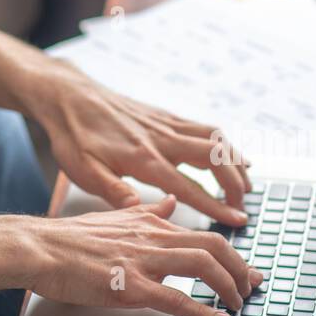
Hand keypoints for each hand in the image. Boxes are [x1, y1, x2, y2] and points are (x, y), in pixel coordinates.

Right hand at [27, 194, 263, 315]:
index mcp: (148, 223)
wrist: (37, 246)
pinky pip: (177, 298)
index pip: (201, 234)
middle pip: (213, 246)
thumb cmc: (66, 238)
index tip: (247, 269)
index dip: (232, 253)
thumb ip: (146, 211)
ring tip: (238, 304)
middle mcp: (152, 237)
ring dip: (229, 287)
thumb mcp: (112, 216)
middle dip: (240, 269)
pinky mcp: (130, 285)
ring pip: (203, 266)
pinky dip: (203, 312)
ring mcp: (142, 260)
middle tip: (251, 287)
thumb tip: (171, 203)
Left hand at [29, 58, 253, 226]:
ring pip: (215, 139)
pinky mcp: (164, 114)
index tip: (237, 220)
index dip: (216, 206)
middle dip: (235, 184)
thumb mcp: (83, 170)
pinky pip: (203, 127)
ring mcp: (165, 123)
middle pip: (214, 158)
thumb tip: (141, 209)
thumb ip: (114, 191)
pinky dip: (223, 142)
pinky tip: (229, 153)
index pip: (189, 187)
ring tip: (246, 184)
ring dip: (235, 161)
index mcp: (143, 159)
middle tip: (243, 206)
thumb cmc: (73, 135)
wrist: (69, 95)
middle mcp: (161, 138)